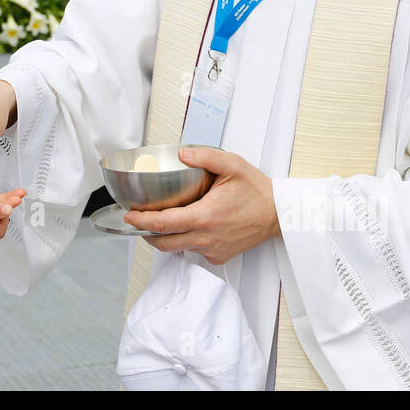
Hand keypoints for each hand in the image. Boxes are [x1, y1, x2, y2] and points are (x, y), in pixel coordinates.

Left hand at [121, 146, 278, 264]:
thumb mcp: (232, 164)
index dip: (141, 221)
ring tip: (159, 221)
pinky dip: (185, 241)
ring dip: (165, 237)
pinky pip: (194, 251)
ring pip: (178, 248)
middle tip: (137, 220)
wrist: (278, 214)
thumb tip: (183, 154)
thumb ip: (205, 156)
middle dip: (146, 233)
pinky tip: (188, 227)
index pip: (163, 224)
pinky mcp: (219, 256)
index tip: (130, 215)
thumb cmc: (257, 191)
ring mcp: (212, 249)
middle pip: (164, 242)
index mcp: (206, 216)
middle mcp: (207, 237)